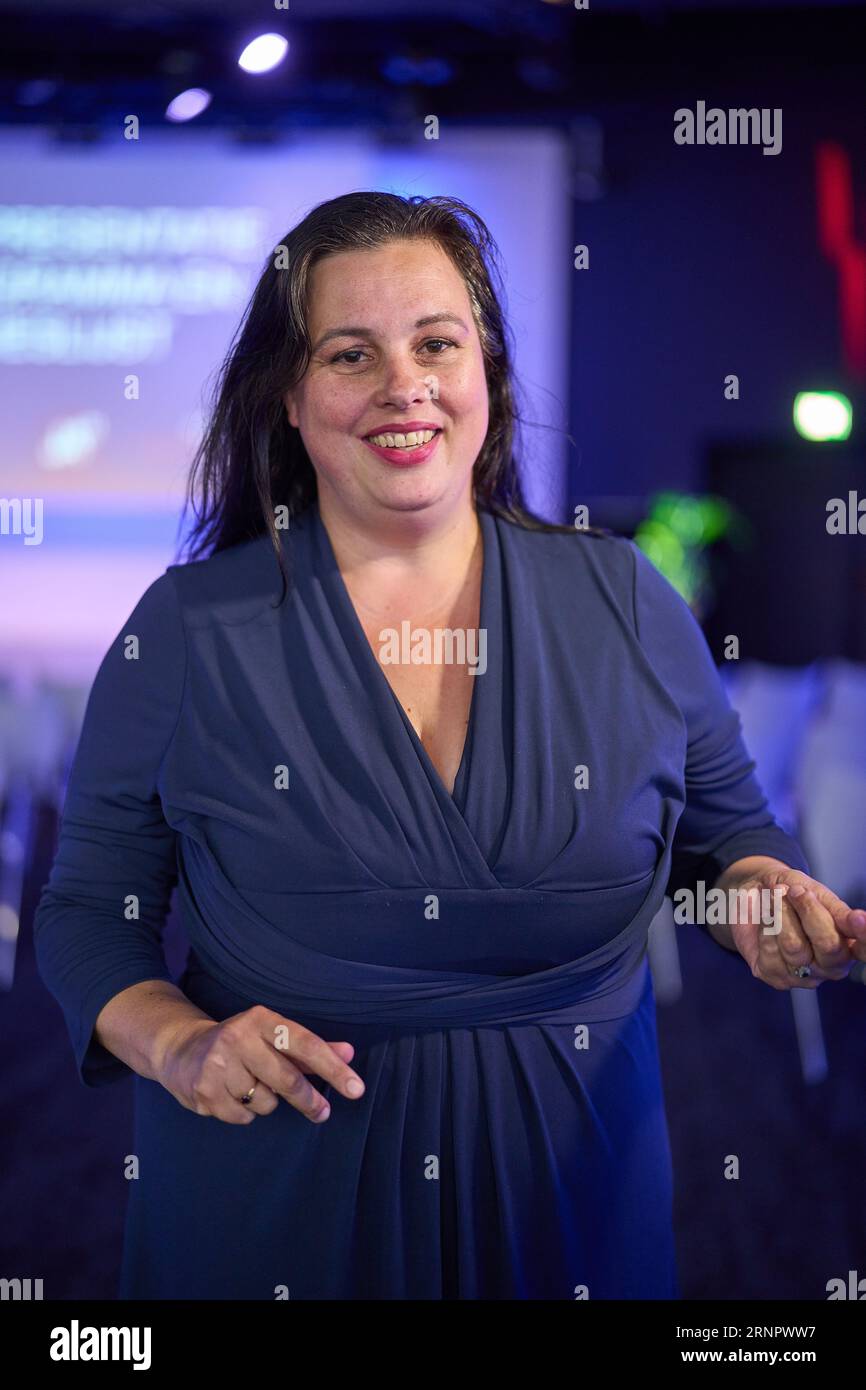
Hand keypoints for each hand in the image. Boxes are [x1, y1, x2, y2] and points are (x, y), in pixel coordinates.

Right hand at [156, 1006, 364, 1124]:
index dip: (333, 1067)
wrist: (180, 1049)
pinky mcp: (204, 1091)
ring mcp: (218, 1065)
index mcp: (261, 1020)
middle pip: (287, 1079)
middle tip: (322, 1112)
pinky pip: (244, 1117)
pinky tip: (231, 1096)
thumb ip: (310, 1048)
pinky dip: (245, 1113)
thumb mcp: (272, 1037)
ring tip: (248, 1086)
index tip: (356, 1088)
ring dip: (266, 1102)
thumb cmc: (240, 1044)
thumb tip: (349, 1052)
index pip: (305, 1044)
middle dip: (309, 1101)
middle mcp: (238, 1037)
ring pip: (265, 1102)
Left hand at [719, 863, 865, 989]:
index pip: (864, 947)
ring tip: (774, 899)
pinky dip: (765, 927)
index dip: (863, 935)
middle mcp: (830, 966)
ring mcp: (803, 976)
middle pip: (828, 945)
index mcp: (848, 944)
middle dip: (809, 911)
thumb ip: (836, 910)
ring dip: (781, 915)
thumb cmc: (791, 892)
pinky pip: (770, 951)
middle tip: (795, 891)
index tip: (857, 918)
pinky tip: (764, 921)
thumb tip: (858, 919)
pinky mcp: (775, 977)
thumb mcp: (816, 892)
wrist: (754, 892)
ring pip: (794, 947)